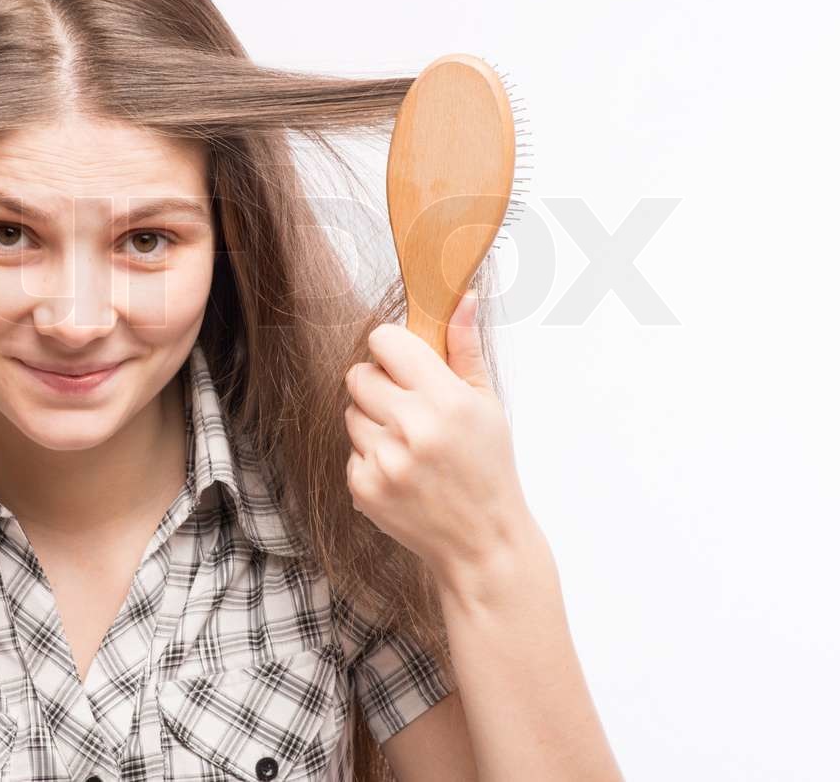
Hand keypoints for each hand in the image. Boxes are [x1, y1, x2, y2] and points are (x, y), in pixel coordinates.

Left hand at [343, 290, 533, 587]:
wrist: (483, 542)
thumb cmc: (488, 467)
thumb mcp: (487, 405)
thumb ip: (465, 349)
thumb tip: (462, 297)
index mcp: (446, 400)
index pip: (386, 341)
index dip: (391, 347)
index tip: (403, 360)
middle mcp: (412, 428)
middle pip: (358, 375)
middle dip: (378, 383)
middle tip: (406, 405)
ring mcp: (385, 461)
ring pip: (350, 413)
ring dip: (373, 422)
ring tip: (408, 443)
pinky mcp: (364, 487)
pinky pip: (350, 450)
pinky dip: (370, 457)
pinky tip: (402, 471)